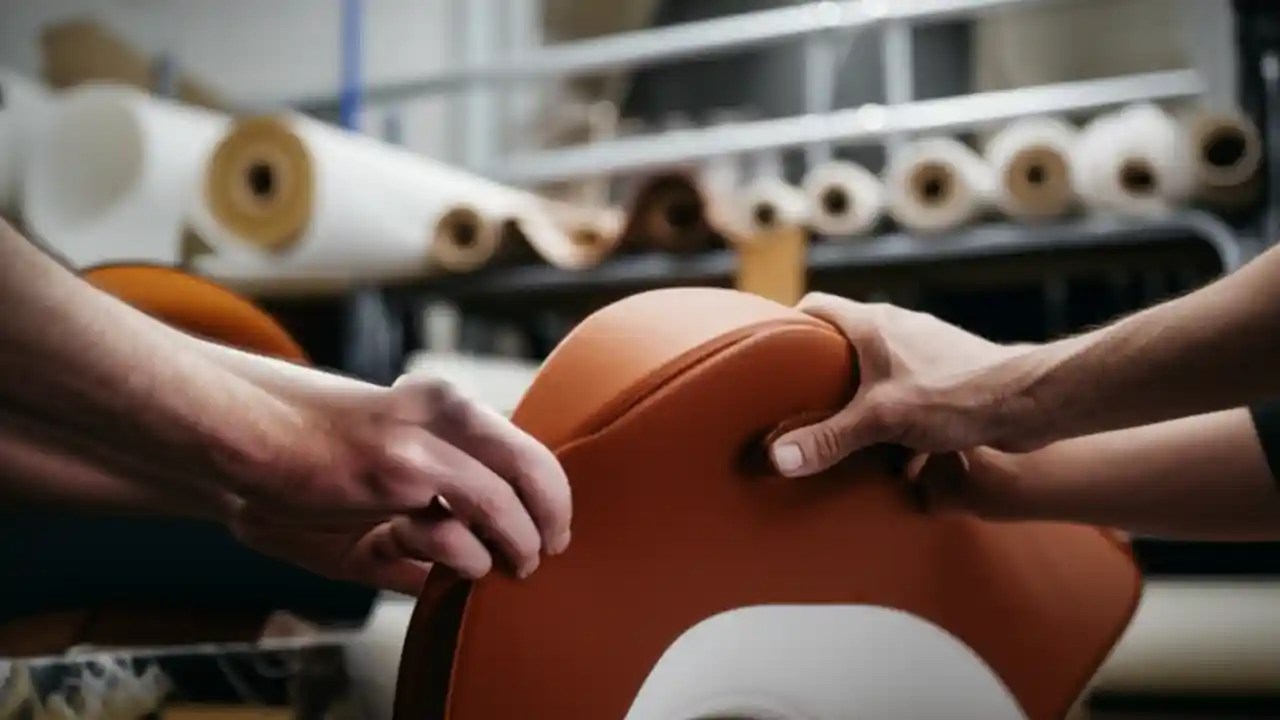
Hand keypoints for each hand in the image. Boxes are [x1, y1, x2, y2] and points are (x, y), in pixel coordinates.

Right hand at [217, 365, 570, 594]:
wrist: (236, 432)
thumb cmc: (303, 456)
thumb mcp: (385, 463)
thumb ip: (434, 488)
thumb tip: (486, 538)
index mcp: (444, 404)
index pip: (525, 445)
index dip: (551, 493)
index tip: (554, 527)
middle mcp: (444, 410)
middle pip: (535, 467)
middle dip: (552, 518)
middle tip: (548, 551)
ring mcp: (422, 440)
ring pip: (508, 502)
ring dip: (519, 546)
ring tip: (515, 566)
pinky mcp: (396, 472)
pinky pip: (458, 531)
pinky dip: (466, 559)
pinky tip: (456, 565)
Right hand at [770, 293, 1050, 477]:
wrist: (1028, 401)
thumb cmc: (956, 395)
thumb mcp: (882, 420)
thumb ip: (829, 439)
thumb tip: (779, 458)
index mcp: (872, 324)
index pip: (816, 306)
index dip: (789, 327)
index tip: (772, 358)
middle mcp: (897, 327)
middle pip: (844, 340)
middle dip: (823, 374)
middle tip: (800, 405)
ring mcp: (925, 348)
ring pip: (878, 367)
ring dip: (861, 397)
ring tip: (845, 430)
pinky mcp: (949, 371)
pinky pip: (907, 387)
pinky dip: (894, 411)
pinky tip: (896, 446)